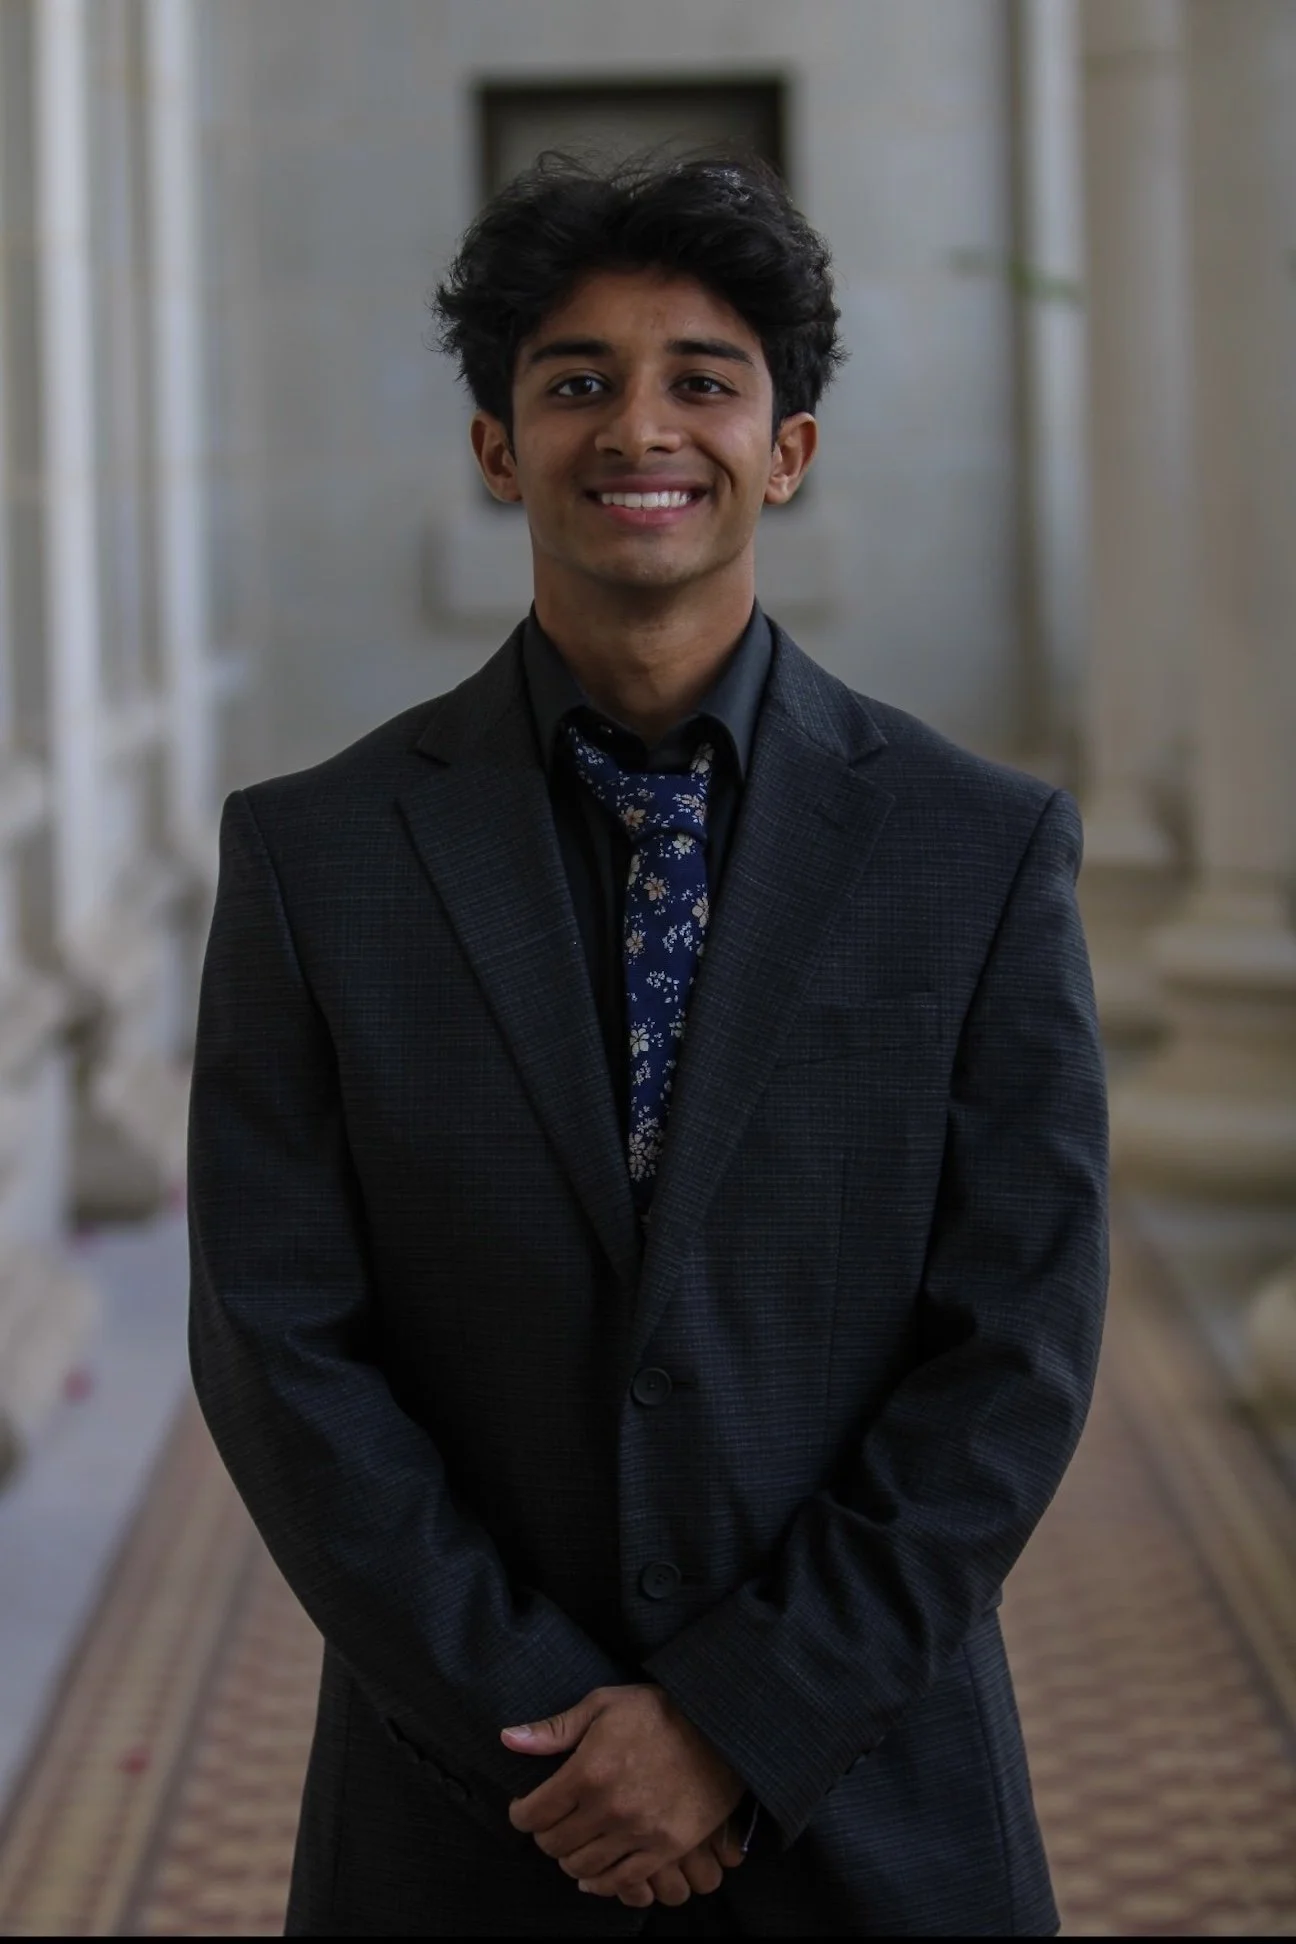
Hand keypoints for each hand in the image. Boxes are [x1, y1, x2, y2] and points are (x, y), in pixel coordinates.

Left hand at [502, 1684, 744, 1900]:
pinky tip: (593, 1873)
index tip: (524, 1807)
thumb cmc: (659, 1711)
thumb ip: (554, 1729)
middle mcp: (609, 1808)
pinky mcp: (665, 1848)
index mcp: (588, 1770)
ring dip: (569, 1858)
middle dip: (544, 1835)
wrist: (720, 1730)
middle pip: (554, 1844)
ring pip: (582, 1867)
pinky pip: (620, 1881)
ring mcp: (638, 1832)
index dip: (521, 1814)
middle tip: (550, 1822)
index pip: (533, 1814)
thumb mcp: (604, 1705)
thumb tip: (508, 1739)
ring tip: (573, 1841)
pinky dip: (599, 1882)